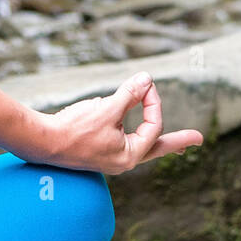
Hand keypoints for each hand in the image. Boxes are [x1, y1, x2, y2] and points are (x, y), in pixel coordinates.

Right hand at [37, 72, 202, 173]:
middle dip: (177, 141)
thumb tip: (147, 79)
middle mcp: (122, 161)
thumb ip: (130, 94)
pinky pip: (123, 139)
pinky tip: (132, 125)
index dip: (152, 102)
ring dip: (152, 131)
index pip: (153, 126)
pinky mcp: (99, 151)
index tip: (145, 85)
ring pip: (139, 142)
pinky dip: (131, 128)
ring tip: (175, 140)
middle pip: (156, 146)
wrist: (42, 141)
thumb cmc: (75, 128)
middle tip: (198, 140)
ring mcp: (110, 158)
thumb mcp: (108, 108)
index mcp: (129, 156)